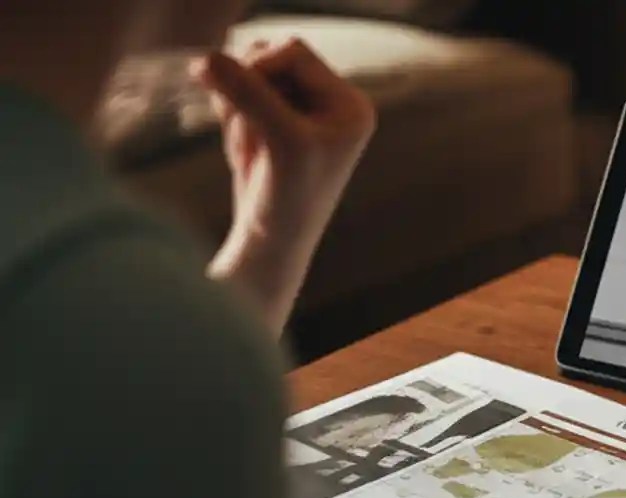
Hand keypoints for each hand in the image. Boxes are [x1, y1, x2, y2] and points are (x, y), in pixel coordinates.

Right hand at [192, 39, 375, 329]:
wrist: (270, 250)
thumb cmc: (287, 202)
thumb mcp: (278, 141)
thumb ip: (249, 94)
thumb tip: (207, 58)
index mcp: (350, 106)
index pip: (292, 52)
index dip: (258, 68)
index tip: (243, 104)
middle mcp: (332, 106)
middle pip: (267, 58)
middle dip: (246, 95)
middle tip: (254, 141)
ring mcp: (302, 115)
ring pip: (247, 77)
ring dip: (236, 111)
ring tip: (252, 154)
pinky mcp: (274, 127)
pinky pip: (236, 99)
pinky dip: (231, 123)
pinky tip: (247, 158)